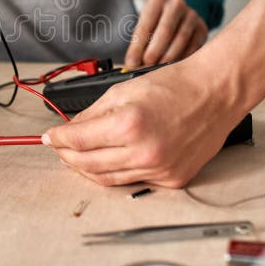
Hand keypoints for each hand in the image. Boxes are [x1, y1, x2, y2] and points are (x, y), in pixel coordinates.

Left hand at [42, 54, 245, 187]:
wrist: (215, 93)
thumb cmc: (175, 85)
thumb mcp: (123, 91)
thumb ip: (92, 114)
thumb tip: (70, 129)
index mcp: (129, 125)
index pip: (78, 140)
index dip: (57, 139)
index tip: (49, 136)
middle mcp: (144, 153)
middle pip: (88, 165)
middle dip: (67, 156)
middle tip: (58, 147)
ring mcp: (160, 170)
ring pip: (109, 178)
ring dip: (88, 168)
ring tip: (78, 156)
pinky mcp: (173, 179)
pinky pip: (134, 180)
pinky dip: (117, 172)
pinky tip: (109, 160)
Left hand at [124, 0, 207, 68]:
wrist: (177, 17)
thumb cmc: (154, 26)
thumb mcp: (144, 28)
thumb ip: (138, 45)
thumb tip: (132, 66)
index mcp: (156, 1)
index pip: (145, 25)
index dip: (137, 46)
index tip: (131, 63)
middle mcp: (176, 5)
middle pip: (165, 29)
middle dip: (155, 50)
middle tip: (147, 66)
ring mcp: (192, 16)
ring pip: (181, 38)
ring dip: (169, 57)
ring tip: (159, 70)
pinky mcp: (203, 29)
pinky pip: (194, 46)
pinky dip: (183, 59)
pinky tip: (174, 68)